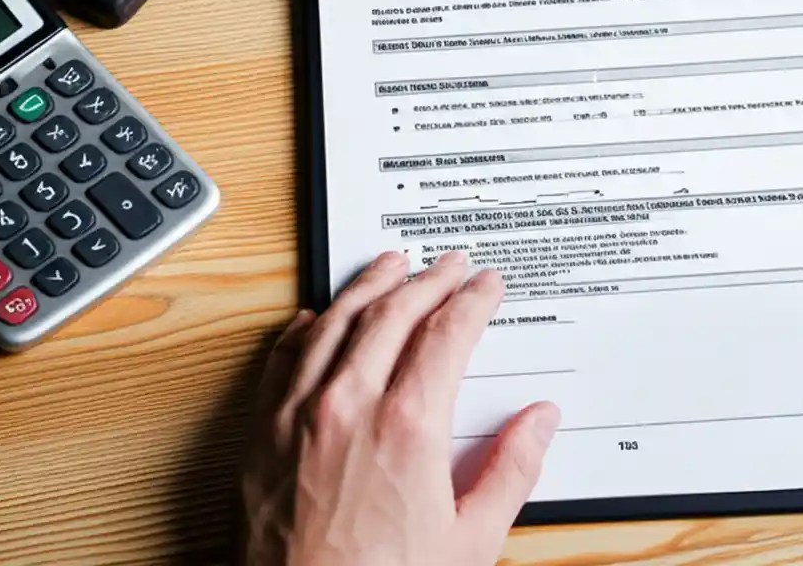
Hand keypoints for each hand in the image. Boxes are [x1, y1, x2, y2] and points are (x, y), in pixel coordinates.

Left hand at [240, 251, 560, 564]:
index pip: (447, 333)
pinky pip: (283, 358)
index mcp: (408, 426)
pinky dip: (306, 327)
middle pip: (392, 314)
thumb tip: (539, 421)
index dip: (472, 300)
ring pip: (334, 323)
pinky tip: (314, 317)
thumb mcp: (471, 541)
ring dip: (367, 287)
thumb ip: (511, 470)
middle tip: (448, 264)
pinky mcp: (263, 434)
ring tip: (388, 266)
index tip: (485, 285)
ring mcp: (299, 416)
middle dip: (427, 280)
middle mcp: (349, 406)